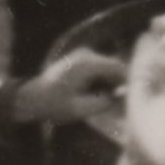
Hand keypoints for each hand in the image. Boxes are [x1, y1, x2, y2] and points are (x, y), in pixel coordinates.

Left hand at [11, 47, 128, 127]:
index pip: (118, 68)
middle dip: (118, 83)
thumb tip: (122, 94)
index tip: (133, 97)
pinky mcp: (81, 58)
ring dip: (109, 82)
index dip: (129, 81)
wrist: (32, 97)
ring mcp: (83, 54)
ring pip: (108, 67)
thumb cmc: (54, 105)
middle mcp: (86, 54)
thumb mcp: (80, 109)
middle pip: (114, 66)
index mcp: (86, 64)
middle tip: (118, 102)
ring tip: (104, 100)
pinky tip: (94, 94)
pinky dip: (101, 80)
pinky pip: (99, 68)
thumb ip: (104, 102)